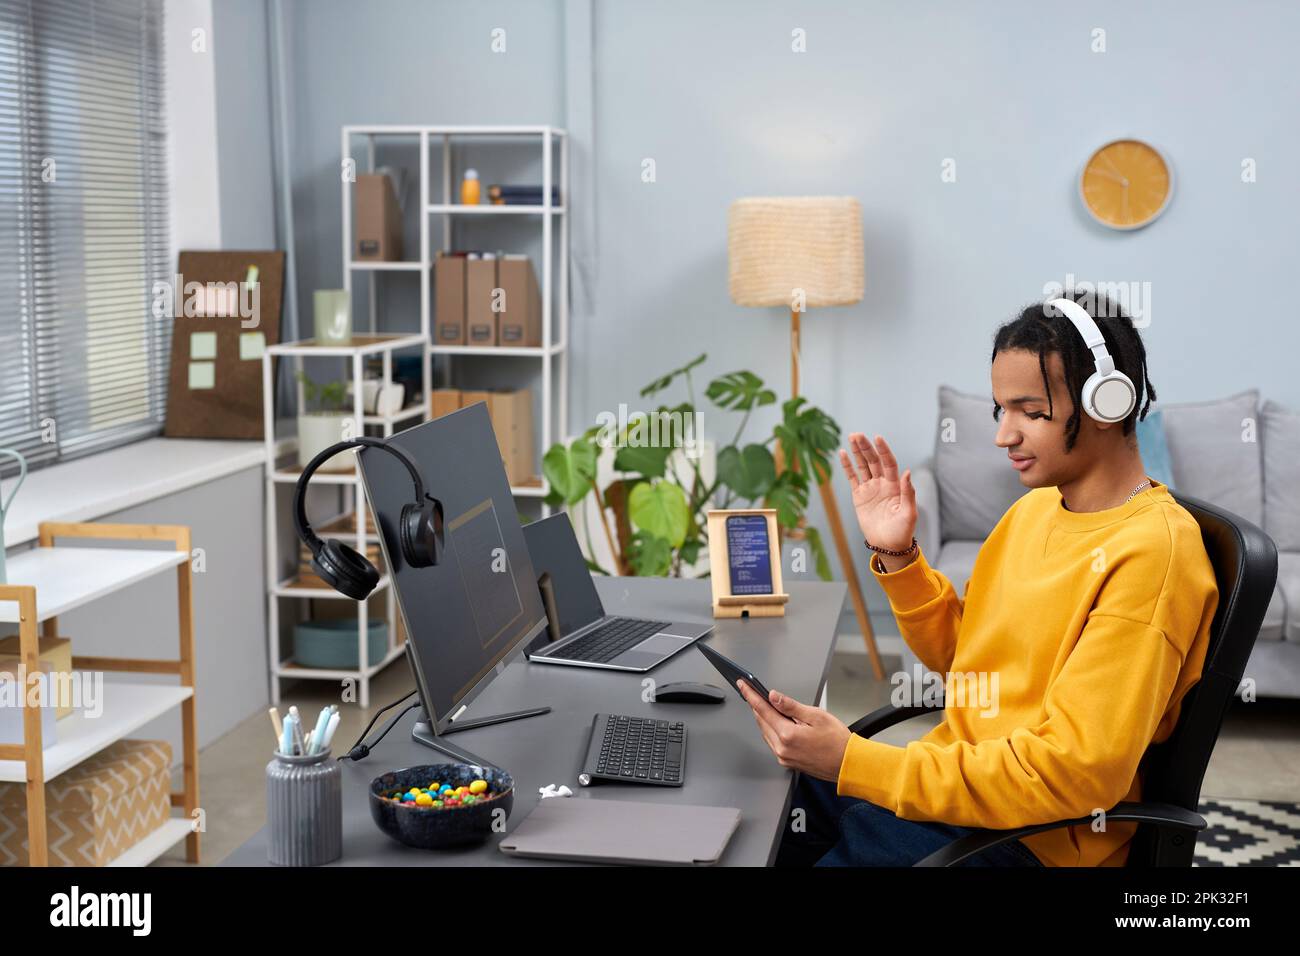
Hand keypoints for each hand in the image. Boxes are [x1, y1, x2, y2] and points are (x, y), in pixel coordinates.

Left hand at [737, 680, 851, 782]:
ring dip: (764, 718)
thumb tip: (773, 697)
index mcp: (788, 735)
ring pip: (766, 732)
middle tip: (753, 692)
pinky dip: (771, 730)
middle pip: (762, 722)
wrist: (847, 764)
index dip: (751, 695)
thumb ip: (791, 706)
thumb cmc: (837, 741)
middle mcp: (782, 748)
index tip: (743, 685)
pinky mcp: (787, 762)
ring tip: (767, 705)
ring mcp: (784, 757)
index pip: (762, 710)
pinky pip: (773, 742)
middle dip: (757, 705)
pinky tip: (777, 722)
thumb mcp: (816, 716)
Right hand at [839, 432, 915, 551]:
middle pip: (873, 460)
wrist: (888, 545)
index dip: (883, 450)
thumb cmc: (902, 531)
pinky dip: (847, 466)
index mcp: (895, 485)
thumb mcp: (909, 513)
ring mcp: (870, 488)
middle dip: (866, 447)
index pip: (888, 463)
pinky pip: (852, 478)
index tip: (877, 438)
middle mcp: (882, 483)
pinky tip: (842, 454)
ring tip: (852, 437)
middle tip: (857, 434)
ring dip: (857, 452)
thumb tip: (907, 471)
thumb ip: (908, 492)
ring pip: (863, 466)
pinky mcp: (859, 496)